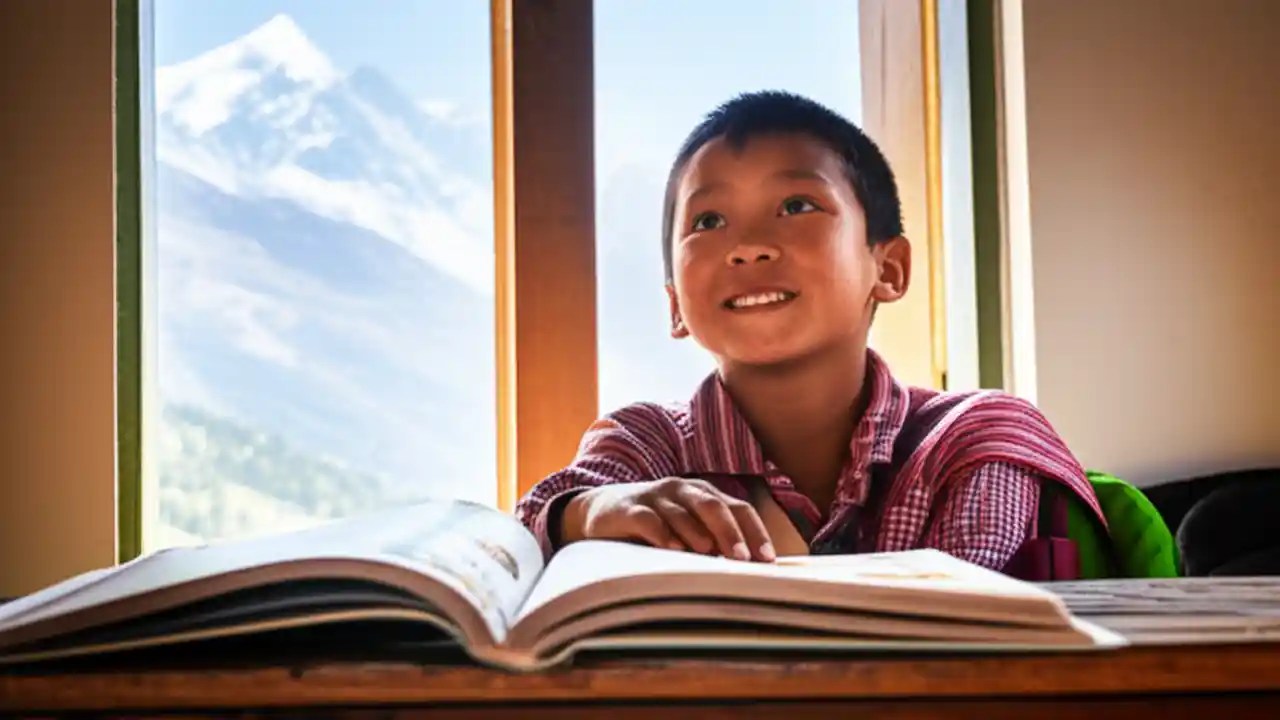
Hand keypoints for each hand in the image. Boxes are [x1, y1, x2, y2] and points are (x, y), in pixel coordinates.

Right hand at [561, 478, 775, 561]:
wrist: (601, 511)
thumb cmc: (655, 526)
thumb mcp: (687, 529)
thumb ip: (715, 542)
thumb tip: (752, 571)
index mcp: (704, 494)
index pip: (738, 508)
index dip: (755, 532)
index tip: (768, 560)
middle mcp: (682, 490)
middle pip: (713, 506)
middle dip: (731, 532)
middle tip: (743, 559)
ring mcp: (655, 496)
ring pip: (682, 512)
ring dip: (697, 533)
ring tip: (710, 553)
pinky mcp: (629, 508)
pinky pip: (648, 518)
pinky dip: (661, 533)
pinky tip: (671, 549)